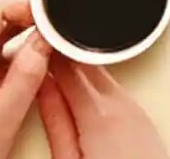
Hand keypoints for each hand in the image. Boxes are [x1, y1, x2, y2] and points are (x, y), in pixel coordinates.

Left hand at [0, 0, 53, 158]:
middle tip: (54, 36)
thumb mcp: (5, 116)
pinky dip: (10, 39)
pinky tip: (25, 61)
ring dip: (20, 26)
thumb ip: (29, 71)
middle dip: (28, 13)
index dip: (30, 6)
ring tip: (44, 50)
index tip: (55, 23)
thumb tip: (49, 35)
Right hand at [38, 59, 168, 158]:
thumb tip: (43, 91)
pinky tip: (79, 95)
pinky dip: (94, 85)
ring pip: (100, 74)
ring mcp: (133, 105)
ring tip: (53, 75)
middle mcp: (120, 102)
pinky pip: (112, 88)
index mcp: (97, 113)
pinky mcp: (139, 113)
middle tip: (35, 59)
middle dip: (61, 59)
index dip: (48, 54)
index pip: (69, 66)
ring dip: (78, 70)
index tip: (29, 49)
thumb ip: (55, 121)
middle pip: (86, 64)